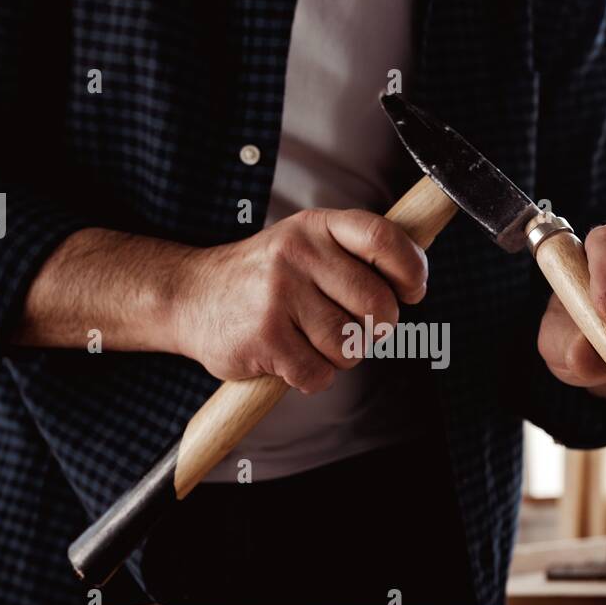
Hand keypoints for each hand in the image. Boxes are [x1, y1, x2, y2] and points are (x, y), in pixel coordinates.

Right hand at [171, 208, 426, 391]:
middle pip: (377, 306)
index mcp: (316, 227)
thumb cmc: (264, 278)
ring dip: (339, 356)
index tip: (413, 290)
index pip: (382, 237)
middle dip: (374, 328)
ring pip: (350, 347)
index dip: (411, 269)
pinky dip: (311, 377)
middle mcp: (297, 254)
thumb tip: (415, 275)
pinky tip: (288, 357)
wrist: (191, 297)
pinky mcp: (264, 338)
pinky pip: (319, 375)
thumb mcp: (306, 244)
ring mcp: (278, 296)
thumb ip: (356, 253)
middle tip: (350, 326)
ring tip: (309, 339)